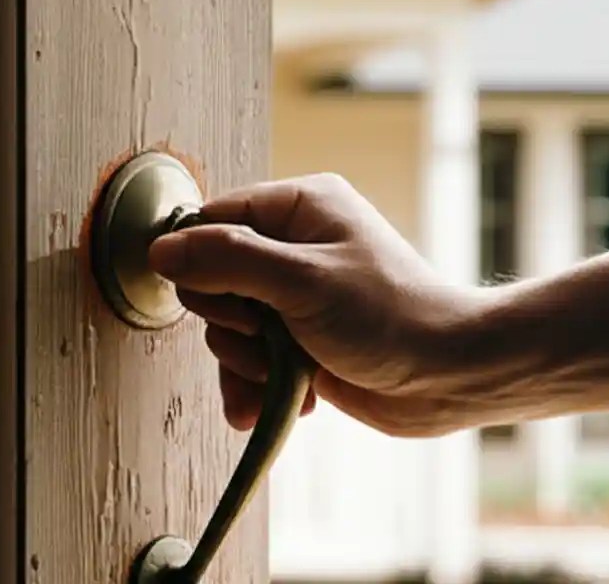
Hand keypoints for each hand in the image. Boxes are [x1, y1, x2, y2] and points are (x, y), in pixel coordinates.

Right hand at [148, 174, 505, 436]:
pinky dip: (257, 384)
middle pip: (212, 279)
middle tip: (270, 337)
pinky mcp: (299, 338)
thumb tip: (159, 250)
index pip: (211, 221)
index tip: (236, 304)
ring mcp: (295, 294)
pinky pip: (249, 358)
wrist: (449, 379)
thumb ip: (226, 259)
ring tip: (286, 377)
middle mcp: (294, 244)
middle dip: (233, 324)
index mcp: (299, 207)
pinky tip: (282, 402)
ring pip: (227, 326)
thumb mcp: (301, 281)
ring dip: (246, 363)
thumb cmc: (391, 317)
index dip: (204, 266)